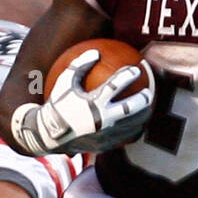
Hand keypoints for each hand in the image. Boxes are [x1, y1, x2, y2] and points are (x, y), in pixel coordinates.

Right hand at [11, 52, 154, 155]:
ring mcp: (105, 135)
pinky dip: (133, 130)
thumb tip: (97, 51)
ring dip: (142, 116)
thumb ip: (80, 65)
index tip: (136, 69)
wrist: (48, 135)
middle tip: (149, 92)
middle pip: (131, 108)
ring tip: (148, 109)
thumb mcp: (64, 82)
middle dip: (143, 98)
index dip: (128, 75)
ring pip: (132, 126)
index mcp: (93, 102)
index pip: (115, 85)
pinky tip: (137, 124)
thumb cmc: (57, 104)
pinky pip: (124, 138)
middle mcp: (102, 120)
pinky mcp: (105, 146)